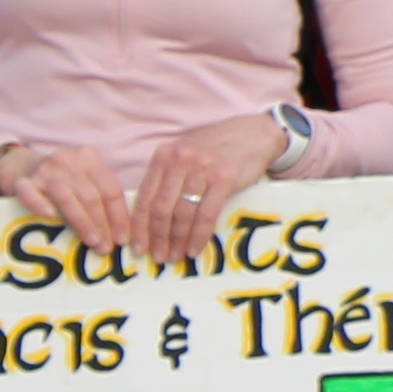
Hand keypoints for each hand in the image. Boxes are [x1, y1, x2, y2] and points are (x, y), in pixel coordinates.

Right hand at [0, 139, 131, 244]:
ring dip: (82, 222)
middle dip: (102, 224)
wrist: (19, 166)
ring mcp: (44, 170)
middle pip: (91, 195)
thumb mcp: (83, 180)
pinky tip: (50, 217)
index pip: (110, 189)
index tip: (122, 239)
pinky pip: (31, 194)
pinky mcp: (23, 181)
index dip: (119, 216)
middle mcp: (68, 160)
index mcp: (89, 159)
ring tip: (92, 242)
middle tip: (106, 247)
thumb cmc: (59, 181)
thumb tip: (119, 234)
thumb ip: (100, 197)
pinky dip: (40, 205)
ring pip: (67, 197)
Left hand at [127, 116, 282, 266]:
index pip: (144, 197)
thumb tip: (150, 219)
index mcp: (164, 155)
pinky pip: (206, 214)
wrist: (254, 134)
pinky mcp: (224, 178)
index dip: (139, 227)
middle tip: (158, 257)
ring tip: (175, 256)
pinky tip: (194, 249)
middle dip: (157, 238)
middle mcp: (179, 160)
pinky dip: (198, 236)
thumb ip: (167, 178)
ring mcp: (202, 168)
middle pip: (160, 208)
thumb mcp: (185, 154)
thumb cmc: (217, 148)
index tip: (138, 248)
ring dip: (176, 240)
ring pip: (182, 214)